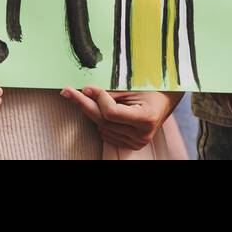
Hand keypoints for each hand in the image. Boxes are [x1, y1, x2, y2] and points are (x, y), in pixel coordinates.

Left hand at [62, 87, 176, 149]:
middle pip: (103, 121)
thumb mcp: (133, 86)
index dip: (99, 98)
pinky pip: (105, 133)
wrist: (164, 102)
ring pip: (102, 127)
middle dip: (84, 104)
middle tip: (68, 91)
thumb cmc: (151, 89)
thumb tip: (86, 91)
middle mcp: (141, 134)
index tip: (88, 87)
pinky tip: (104, 110)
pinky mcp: (130, 145)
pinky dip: (101, 121)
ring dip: (94, 112)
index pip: (112, 112)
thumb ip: (111, 91)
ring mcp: (135, 142)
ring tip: (96, 97)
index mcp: (146, 118)